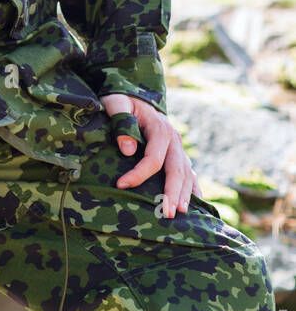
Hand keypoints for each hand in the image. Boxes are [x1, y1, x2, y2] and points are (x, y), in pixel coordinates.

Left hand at [101, 92, 201, 218]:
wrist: (135, 95)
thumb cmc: (123, 100)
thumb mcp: (116, 102)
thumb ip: (121, 120)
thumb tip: (128, 150)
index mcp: (160, 128)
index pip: (153, 158)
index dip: (138, 174)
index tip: (121, 185)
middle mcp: (174, 140)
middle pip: (177, 170)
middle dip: (172, 193)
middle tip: (167, 213)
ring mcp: (179, 149)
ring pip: (187, 174)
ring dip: (185, 195)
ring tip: (181, 214)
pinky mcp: (179, 155)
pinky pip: (190, 175)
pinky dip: (193, 191)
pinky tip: (194, 208)